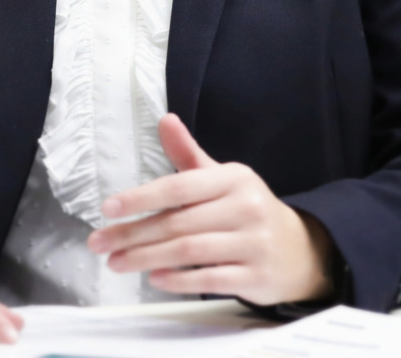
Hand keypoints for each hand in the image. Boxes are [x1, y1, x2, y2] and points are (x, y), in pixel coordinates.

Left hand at [86, 114, 334, 306]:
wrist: (301, 250)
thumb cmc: (246, 209)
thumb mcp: (222, 178)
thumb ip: (188, 155)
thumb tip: (165, 119)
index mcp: (233, 179)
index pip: (179, 186)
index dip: (141, 197)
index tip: (109, 208)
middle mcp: (246, 208)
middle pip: (179, 222)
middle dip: (133, 234)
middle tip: (100, 242)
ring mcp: (254, 244)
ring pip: (190, 251)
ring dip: (147, 258)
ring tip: (117, 262)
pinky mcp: (258, 277)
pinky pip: (211, 280)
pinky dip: (180, 280)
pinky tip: (155, 279)